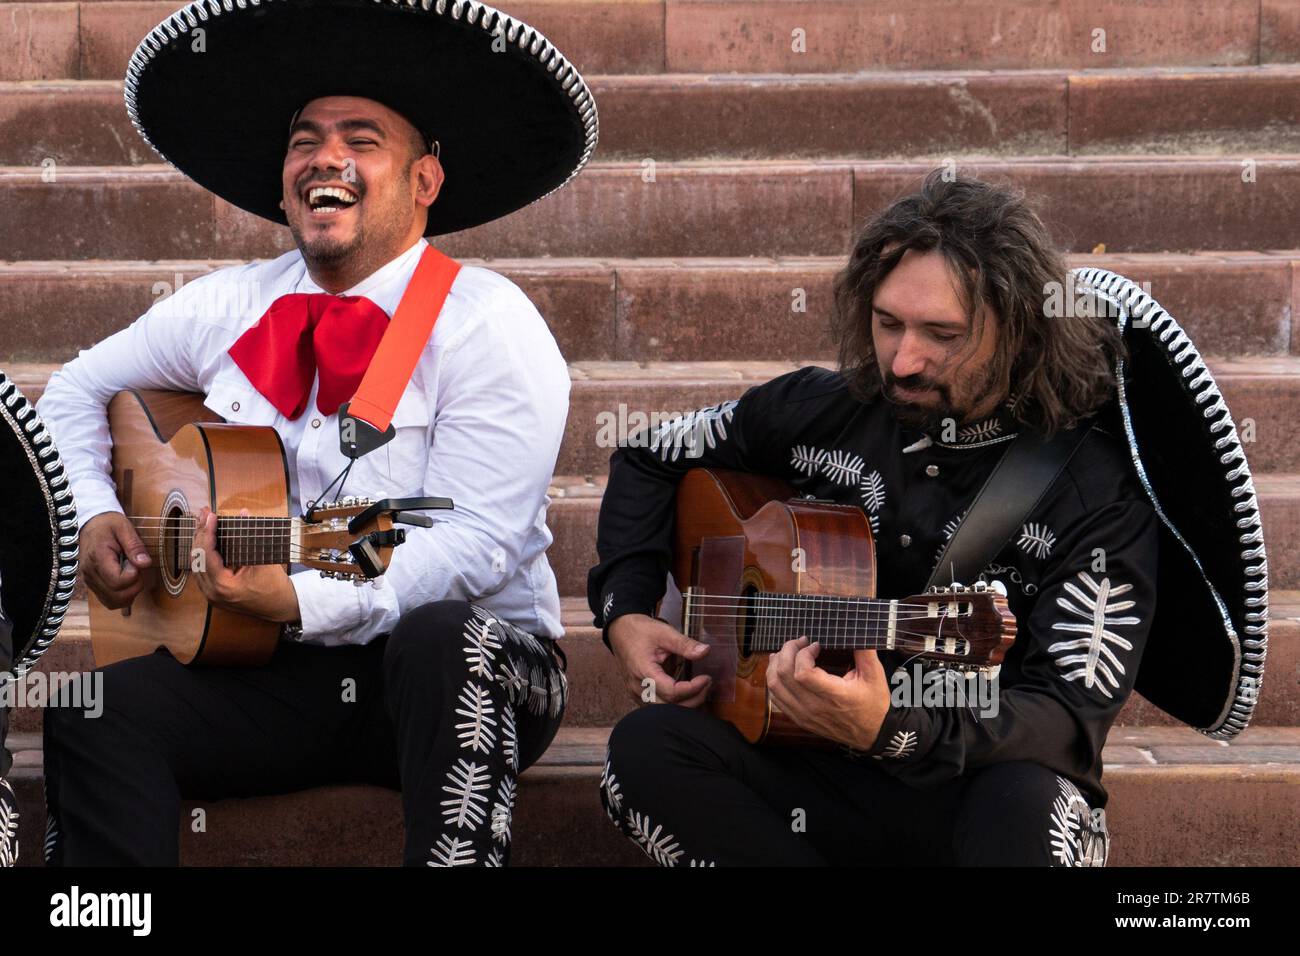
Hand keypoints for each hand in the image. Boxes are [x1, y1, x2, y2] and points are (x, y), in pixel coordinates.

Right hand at [80, 512, 151, 609]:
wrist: (91, 525)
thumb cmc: (108, 525)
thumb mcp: (124, 527)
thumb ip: (135, 546)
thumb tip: (145, 564)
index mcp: (97, 557)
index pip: (117, 581)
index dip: (134, 576)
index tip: (137, 563)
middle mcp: (90, 573)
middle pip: (117, 596)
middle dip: (134, 586)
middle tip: (137, 569)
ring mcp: (90, 581)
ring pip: (113, 602)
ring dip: (129, 593)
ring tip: (131, 574)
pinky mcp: (93, 585)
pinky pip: (109, 601)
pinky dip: (122, 596)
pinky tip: (126, 581)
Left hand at [191, 507, 300, 622]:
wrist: (281, 606)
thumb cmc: (275, 586)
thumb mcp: (263, 559)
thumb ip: (250, 535)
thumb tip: (243, 512)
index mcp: (223, 586)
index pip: (206, 554)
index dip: (207, 532)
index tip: (211, 516)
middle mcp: (212, 592)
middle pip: (197, 558)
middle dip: (200, 533)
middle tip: (205, 514)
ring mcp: (211, 595)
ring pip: (196, 564)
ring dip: (200, 542)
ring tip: (204, 523)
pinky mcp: (213, 593)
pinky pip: (202, 570)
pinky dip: (203, 554)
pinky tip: (207, 540)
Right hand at [607, 613, 712, 706]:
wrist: (620, 630)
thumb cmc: (639, 630)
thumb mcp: (664, 633)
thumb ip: (684, 644)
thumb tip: (705, 651)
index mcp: (643, 672)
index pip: (671, 692)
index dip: (692, 689)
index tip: (706, 678)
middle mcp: (638, 687)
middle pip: (668, 708)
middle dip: (692, 700)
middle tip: (707, 685)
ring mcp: (636, 692)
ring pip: (662, 711)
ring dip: (684, 704)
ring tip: (699, 690)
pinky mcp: (638, 693)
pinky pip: (657, 707)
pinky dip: (674, 704)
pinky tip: (686, 693)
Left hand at [766, 637, 890, 749]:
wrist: (872, 734)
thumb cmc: (873, 704)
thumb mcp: (875, 675)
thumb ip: (864, 650)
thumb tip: (856, 628)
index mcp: (833, 695)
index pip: (802, 673)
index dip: (803, 653)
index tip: (816, 645)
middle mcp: (814, 707)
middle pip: (783, 675)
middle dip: (787, 651)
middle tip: (800, 642)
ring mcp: (803, 714)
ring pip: (774, 686)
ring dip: (776, 664)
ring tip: (786, 652)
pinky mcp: (799, 719)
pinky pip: (776, 698)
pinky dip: (774, 680)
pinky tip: (781, 669)